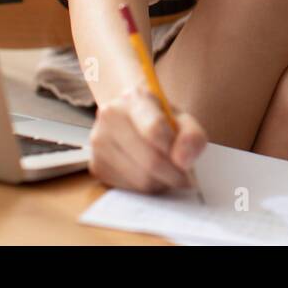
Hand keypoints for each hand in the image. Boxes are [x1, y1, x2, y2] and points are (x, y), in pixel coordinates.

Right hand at [88, 80, 207, 193]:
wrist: (128, 117)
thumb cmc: (159, 119)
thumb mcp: (182, 119)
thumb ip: (192, 136)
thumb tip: (183, 161)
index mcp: (134, 98)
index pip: (155, 129)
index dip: (176, 152)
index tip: (187, 164)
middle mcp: (110, 117)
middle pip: (150, 160)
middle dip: (173, 175)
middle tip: (185, 178)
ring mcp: (98, 142)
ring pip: (139, 179)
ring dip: (161, 184)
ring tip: (167, 174)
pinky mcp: (96, 165)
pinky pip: (128, 189)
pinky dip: (145, 189)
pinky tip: (150, 177)